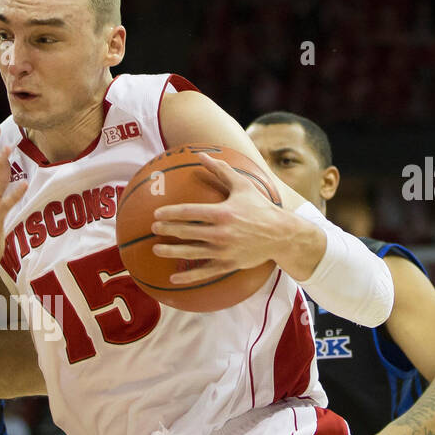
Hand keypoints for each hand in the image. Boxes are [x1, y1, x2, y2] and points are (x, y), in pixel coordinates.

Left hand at [150, 152, 289, 284]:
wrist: (281, 234)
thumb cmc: (260, 207)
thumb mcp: (242, 185)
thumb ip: (221, 170)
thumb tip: (202, 155)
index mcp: (223, 213)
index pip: (190, 212)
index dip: (171, 213)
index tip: (156, 213)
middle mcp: (221, 233)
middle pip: (187, 232)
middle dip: (167, 230)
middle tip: (153, 228)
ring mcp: (224, 251)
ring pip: (191, 253)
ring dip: (171, 252)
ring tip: (156, 249)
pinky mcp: (228, 264)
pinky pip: (204, 272)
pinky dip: (188, 277)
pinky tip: (173, 279)